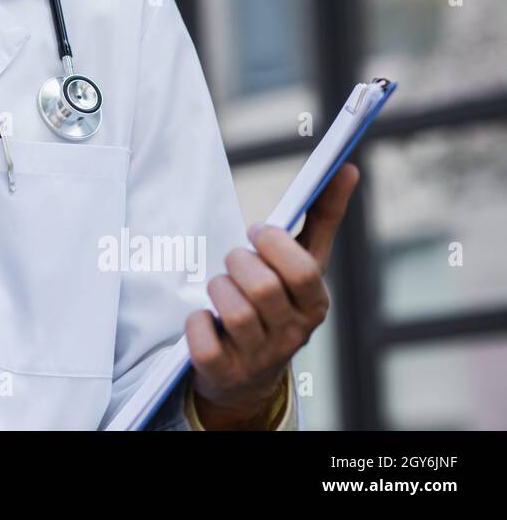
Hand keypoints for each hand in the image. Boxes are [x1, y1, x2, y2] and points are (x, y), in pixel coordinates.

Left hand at [188, 163, 359, 428]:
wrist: (245, 375)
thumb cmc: (275, 302)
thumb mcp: (302, 265)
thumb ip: (323, 218)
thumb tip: (347, 168)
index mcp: (315, 306)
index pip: (301, 271)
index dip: (273, 244)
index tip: (257, 231)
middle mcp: (292, 336)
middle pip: (262, 287)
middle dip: (239, 262)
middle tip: (236, 261)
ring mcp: (257, 358)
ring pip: (232, 311)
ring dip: (217, 288)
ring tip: (222, 290)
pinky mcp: (222, 373)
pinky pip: (202, 341)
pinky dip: (196, 323)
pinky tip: (205, 320)